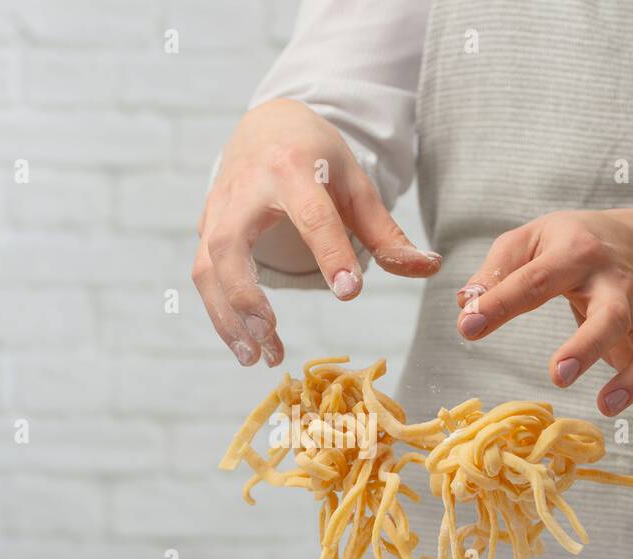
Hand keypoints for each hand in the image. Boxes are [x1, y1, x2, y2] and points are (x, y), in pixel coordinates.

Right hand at [194, 99, 440, 366]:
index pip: (312, 215)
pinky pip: (204, 275)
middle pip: (232, 245)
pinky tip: (246, 344)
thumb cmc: (317, 158)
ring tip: (258, 358)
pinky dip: (220, 315)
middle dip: (247, 297)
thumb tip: (429, 268)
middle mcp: (245, 188)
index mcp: (292, 168)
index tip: (349, 293)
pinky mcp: (205, 228)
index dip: (330, 254)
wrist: (265, 125)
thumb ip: (386, 232)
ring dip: (227, 318)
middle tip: (273, 338)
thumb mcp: (355, 185)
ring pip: (207, 269)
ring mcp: (218, 209)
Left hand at [455, 210, 632, 465]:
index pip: (537, 279)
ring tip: (604, 407)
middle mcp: (615, 285)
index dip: (501, 302)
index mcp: (576, 252)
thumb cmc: (562, 246)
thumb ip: (494, 273)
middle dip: (588, 345)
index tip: (469, 327)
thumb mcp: (524, 242)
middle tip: (558, 375)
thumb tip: (468, 306)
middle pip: (612, 315)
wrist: (626, 240)